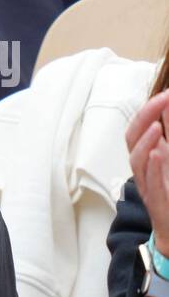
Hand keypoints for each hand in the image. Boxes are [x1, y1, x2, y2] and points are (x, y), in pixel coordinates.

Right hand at [127, 90, 168, 254]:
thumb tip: (167, 108)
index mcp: (148, 156)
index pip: (139, 128)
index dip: (148, 110)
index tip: (165, 93)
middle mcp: (144, 169)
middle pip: (132, 139)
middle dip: (144, 118)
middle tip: (161, 100)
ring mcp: (149, 185)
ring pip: (136, 161)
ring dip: (145, 141)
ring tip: (156, 125)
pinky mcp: (158, 202)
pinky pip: (151, 184)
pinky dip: (153, 167)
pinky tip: (158, 153)